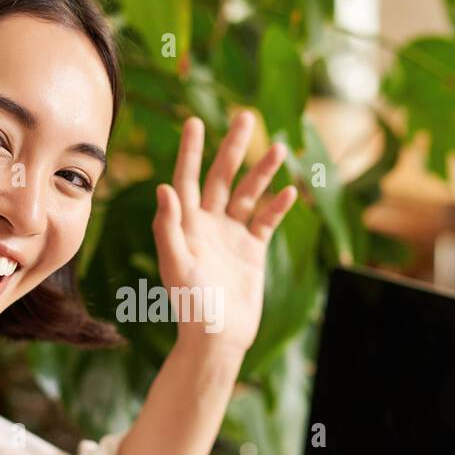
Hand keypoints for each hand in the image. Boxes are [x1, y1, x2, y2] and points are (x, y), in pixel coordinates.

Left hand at [152, 111, 297, 358]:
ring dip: (262, 172)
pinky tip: (290, 190)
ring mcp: (231, 236)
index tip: (195, 121)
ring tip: (278, 147)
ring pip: (247, 194)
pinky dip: (277, 205)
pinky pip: (265, 220)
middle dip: (233, 148)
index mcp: (185, 225)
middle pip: (221, 177)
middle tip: (246, 116)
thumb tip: (164, 188)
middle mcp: (207, 225)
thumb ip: (169, 227)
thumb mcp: (177, 265)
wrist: (218, 338)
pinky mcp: (251, 250)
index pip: (187, 179)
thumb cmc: (191, 306)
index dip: (190, 151)